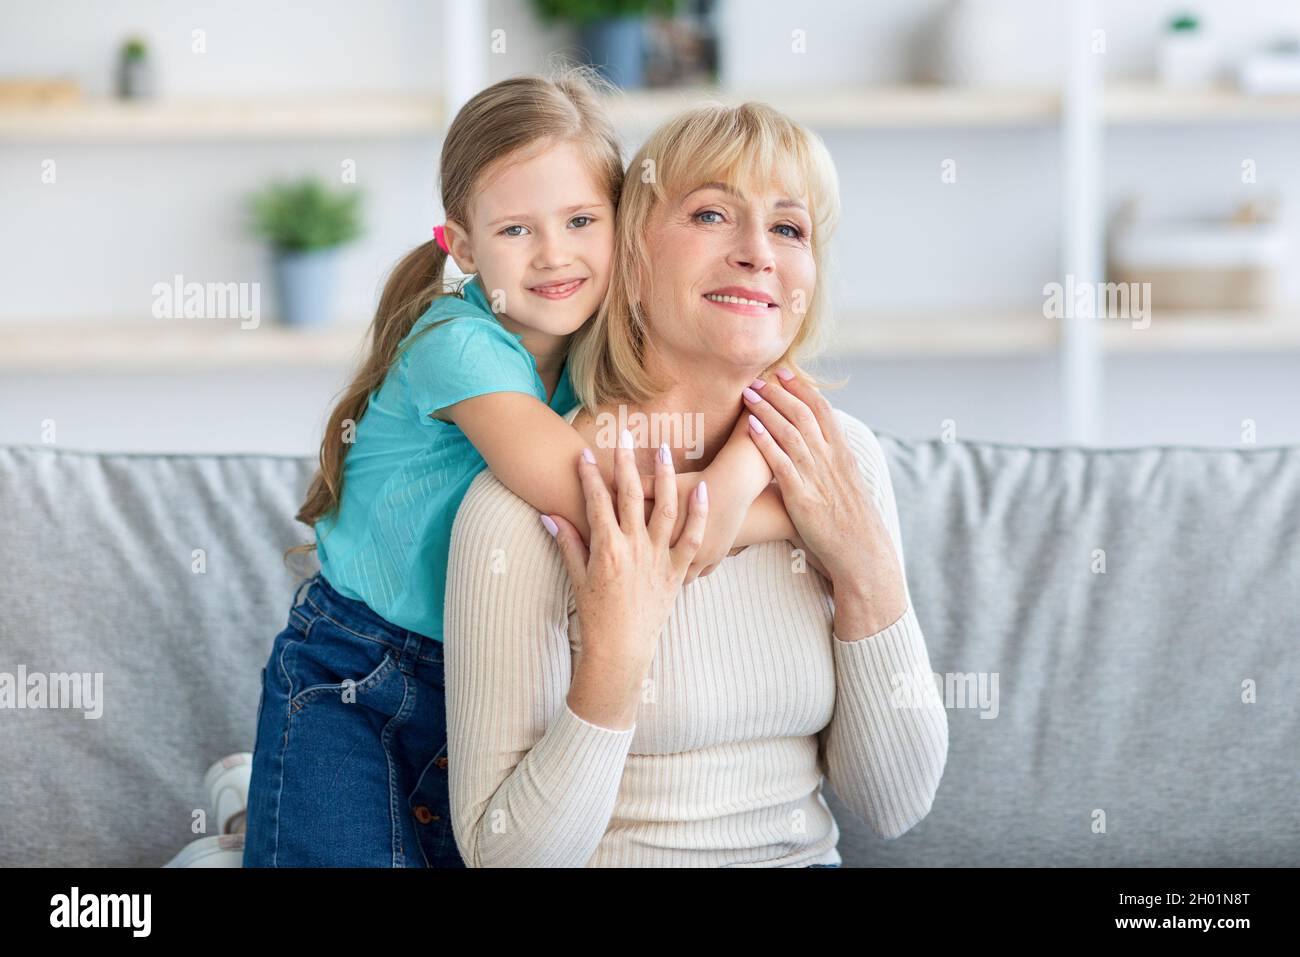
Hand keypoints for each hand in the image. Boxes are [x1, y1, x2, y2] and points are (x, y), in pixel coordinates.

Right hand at [542, 429, 709, 671]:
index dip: (590, 475)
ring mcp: (658, 558)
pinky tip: (702, 491)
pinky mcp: (677, 571)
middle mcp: (634, 547)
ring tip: (665, 451)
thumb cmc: (595, 616)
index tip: (586, 454)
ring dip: (666, 477)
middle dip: (627, 462)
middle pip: (632, 494)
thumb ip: (568, 543)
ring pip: (666, 508)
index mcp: (607, 548)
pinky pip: (692, 538)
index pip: (597, 500)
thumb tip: (550, 516)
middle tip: (626, 435)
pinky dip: (698, 514)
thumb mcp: (577, 578)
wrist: (620, 650)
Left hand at [741, 370, 905, 620]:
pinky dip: (766, 442)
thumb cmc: (853, 523)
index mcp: (842, 454)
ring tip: (749, 394)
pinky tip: (751, 428)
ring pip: (791, 433)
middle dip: (780, 393)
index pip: (822, 410)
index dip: (802, 389)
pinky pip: (782, 464)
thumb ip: (833, 463)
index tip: (784, 373)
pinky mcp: (803, 497)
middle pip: (803, 415)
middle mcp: (831, 459)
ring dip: (768, 410)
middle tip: (759, 378)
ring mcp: (817, 477)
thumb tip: (820, 447)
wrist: (862, 553)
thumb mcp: (848, 484)